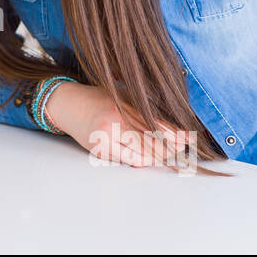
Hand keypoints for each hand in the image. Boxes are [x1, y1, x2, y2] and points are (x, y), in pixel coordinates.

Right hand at [54, 84, 188, 169]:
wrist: (68, 105)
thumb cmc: (98, 99)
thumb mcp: (123, 96)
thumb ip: (144, 109)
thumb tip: (174, 128)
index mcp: (123, 104)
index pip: (157, 123)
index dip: (176, 133)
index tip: (188, 137)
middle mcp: (115, 121)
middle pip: (152, 142)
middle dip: (170, 147)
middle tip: (182, 147)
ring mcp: (106, 138)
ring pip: (142, 155)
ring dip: (157, 156)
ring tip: (167, 152)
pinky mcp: (101, 150)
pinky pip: (128, 160)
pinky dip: (142, 160)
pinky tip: (149, 156)